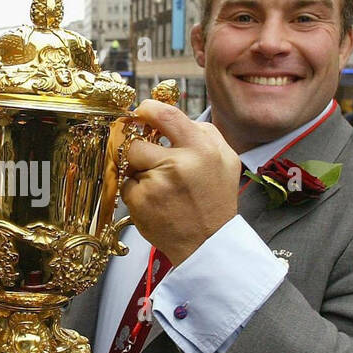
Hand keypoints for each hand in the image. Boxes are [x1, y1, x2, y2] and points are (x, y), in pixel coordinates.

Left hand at [120, 99, 240, 266]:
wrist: (208, 242)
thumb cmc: (216, 199)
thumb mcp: (225, 159)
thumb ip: (202, 132)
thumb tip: (167, 116)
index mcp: (201, 149)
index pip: (166, 115)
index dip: (148, 109)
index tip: (142, 112)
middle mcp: (179, 164)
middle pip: (136, 143)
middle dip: (138, 151)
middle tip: (150, 161)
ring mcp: (157, 184)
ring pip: (130, 165)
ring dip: (139, 172)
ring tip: (161, 187)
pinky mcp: (141, 202)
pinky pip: (127, 186)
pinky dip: (137, 193)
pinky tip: (156, 202)